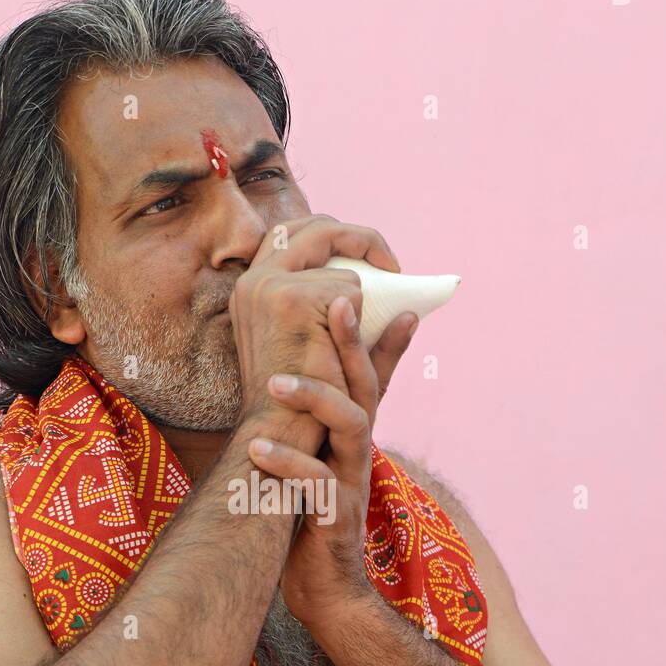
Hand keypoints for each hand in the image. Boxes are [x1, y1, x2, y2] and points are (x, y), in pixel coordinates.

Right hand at [230, 213, 400, 456]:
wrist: (285, 437)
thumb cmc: (310, 410)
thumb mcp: (340, 365)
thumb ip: (368, 337)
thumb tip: (413, 314)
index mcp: (254, 291)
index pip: (291, 236)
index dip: (333, 236)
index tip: (371, 262)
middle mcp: (253, 282)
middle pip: (312, 228)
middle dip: (358, 238)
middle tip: (391, 265)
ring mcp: (268, 287)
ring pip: (341, 269)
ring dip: (358, 306)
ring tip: (339, 348)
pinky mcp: (290, 300)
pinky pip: (352, 292)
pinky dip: (357, 324)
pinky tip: (333, 356)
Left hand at [246, 294, 418, 626]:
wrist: (322, 583)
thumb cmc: (311, 510)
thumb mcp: (318, 452)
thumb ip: (318, 412)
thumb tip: (300, 371)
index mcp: (353, 429)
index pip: (369, 370)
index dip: (373, 329)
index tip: (367, 285)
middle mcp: (359, 447)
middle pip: (367, 383)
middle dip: (354, 340)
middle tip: (336, 299)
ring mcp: (351, 479)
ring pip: (350, 424)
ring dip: (316, 397)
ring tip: (275, 382)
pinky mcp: (335, 515)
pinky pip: (318, 483)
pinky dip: (289, 465)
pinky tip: (256, 453)